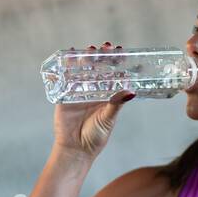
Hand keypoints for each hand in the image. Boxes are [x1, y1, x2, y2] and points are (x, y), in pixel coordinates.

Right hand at [53, 41, 133, 159]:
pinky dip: (67, 65)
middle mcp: (94, 91)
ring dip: (86, 58)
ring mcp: (79, 91)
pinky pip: (66, 78)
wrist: (75, 150)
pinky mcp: (65, 95)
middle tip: (106, 46)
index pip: (114, 74)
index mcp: (108, 96)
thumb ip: (117, 104)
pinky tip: (70, 55)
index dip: (117, 62)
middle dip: (102, 56)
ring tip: (89, 49)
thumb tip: (131, 91)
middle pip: (98, 68)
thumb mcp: (108, 119)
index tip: (121, 51)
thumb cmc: (96, 137)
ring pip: (83, 70)